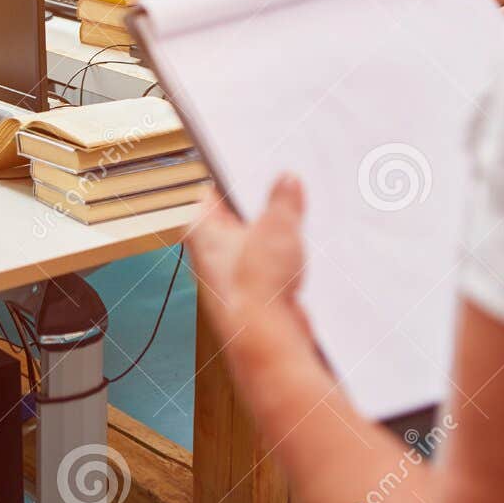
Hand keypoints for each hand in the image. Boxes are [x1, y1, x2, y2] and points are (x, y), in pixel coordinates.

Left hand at [184, 174, 312, 349]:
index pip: (215, 190)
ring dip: (278, 233)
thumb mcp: (277, 228)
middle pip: (239, 215)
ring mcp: (232, 272)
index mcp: (201, 229)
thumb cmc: (256, 289)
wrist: (267, 338)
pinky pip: (270, 263)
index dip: (240, 176)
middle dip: (265, 206)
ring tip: (297, 225)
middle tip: (289, 193)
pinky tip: (302, 254)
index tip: (263, 165)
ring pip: (257, 240)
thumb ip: (283, 201)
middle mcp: (211, 251)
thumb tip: (287, 181)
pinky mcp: (254, 290)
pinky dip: (285, 257)